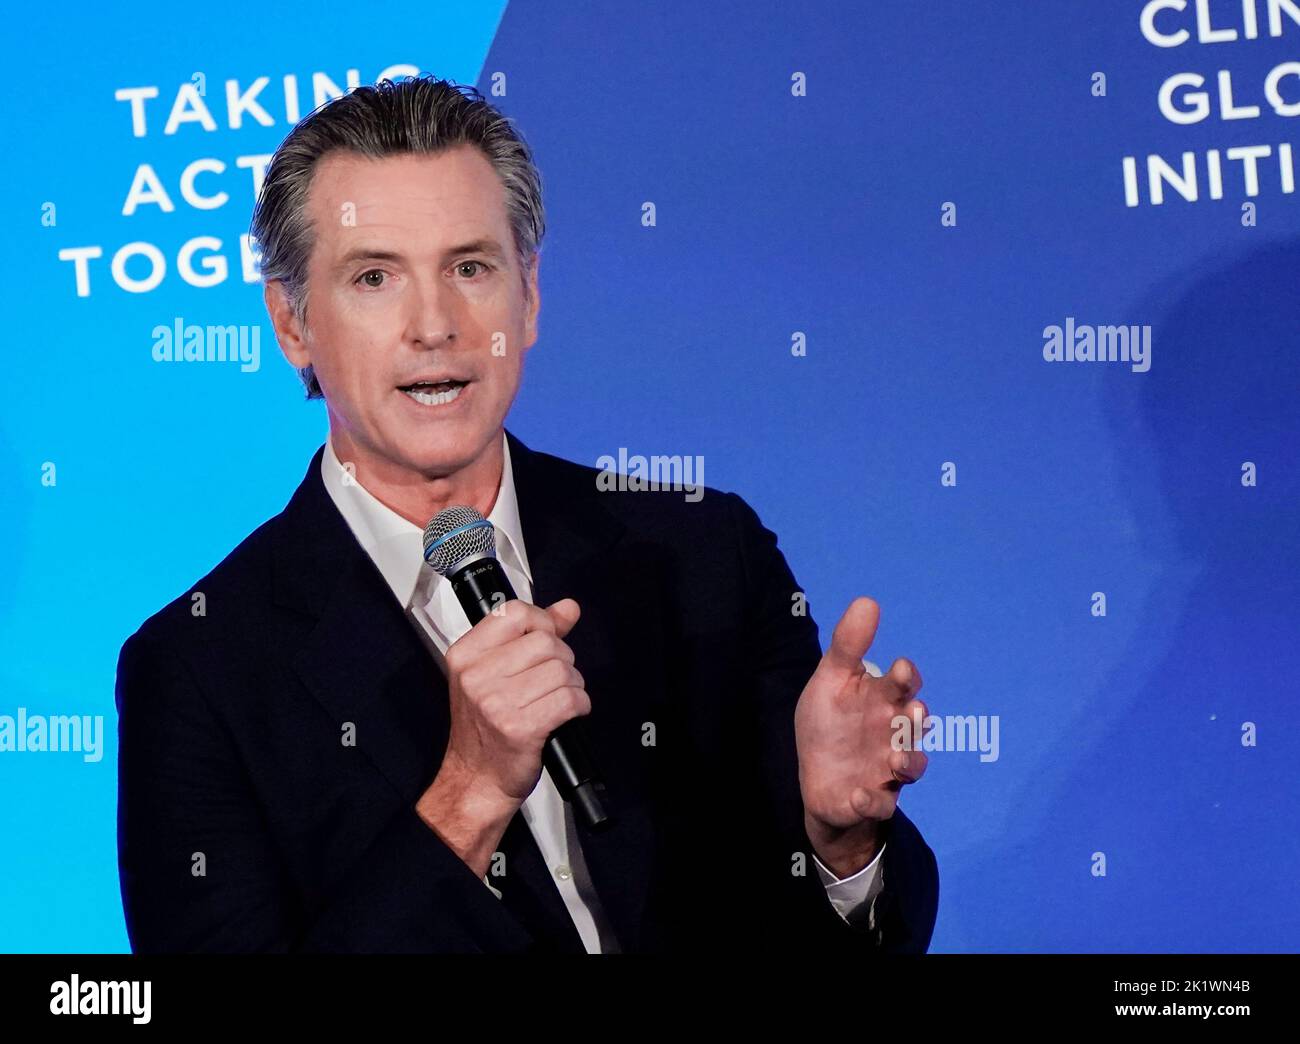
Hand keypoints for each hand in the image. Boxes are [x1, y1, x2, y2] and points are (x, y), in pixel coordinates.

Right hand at [439, 597, 591, 810]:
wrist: (476, 779)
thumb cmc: (485, 728)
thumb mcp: (494, 673)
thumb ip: (531, 635)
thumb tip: (568, 608)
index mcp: (465, 656)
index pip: (515, 613)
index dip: (542, 622)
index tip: (545, 639)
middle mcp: (476, 677)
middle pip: (546, 641)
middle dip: (561, 659)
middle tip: (551, 680)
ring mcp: (496, 703)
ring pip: (562, 669)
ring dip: (572, 684)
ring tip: (557, 698)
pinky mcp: (521, 728)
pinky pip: (570, 698)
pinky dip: (579, 705)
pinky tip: (567, 713)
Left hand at [794, 596, 928, 876]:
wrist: (818, 780)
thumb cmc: (830, 724)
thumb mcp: (831, 681)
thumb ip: (848, 646)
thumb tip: (867, 601)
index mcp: (883, 700)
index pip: (904, 685)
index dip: (907, 678)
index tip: (901, 670)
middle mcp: (893, 732)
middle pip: (915, 723)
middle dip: (917, 719)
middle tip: (912, 713)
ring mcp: (887, 768)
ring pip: (912, 765)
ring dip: (908, 762)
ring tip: (897, 758)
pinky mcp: (872, 799)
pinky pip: (879, 804)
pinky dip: (872, 801)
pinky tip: (859, 794)